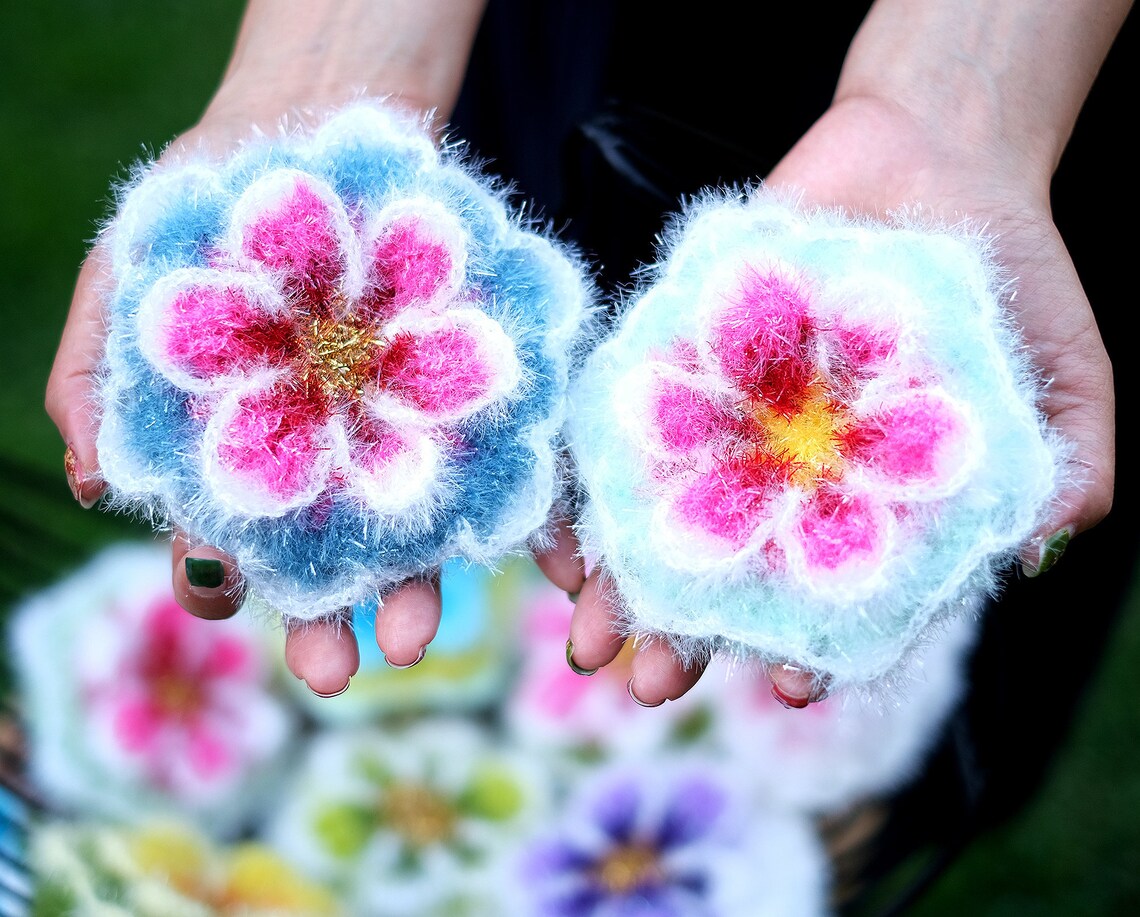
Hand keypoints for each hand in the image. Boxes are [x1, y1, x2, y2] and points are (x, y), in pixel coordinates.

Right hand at [45, 0, 507, 697]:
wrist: (314, 137)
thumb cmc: (211, 218)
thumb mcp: (132, 280)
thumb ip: (99, 378)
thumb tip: (96, 483)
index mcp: (242, 453)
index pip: (230, 537)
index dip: (229, 580)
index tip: (233, 605)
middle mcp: (324, 460)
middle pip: (325, 555)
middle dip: (330, 617)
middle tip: (343, 670)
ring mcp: (398, 433)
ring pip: (408, 527)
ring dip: (411, 586)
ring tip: (416, 631)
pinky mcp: (466, 400)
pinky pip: (497, 467)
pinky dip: (518, 519)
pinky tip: (531, 566)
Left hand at [562, 90, 1113, 708]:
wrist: (940, 154)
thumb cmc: (1013, 276)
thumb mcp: (1070, 378)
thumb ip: (1066, 472)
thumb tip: (1030, 558)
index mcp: (866, 499)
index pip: (827, 596)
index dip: (808, 647)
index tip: (786, 687)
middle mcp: (786, 468)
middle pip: (724, 569)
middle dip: (683, 635)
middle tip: (646, 688)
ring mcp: (730, 410)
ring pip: (660, 511)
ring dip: (620, 577)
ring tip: (587, 641)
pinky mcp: (681, 344)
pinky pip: (625, 416)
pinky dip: (593, 471)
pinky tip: (566, 527)